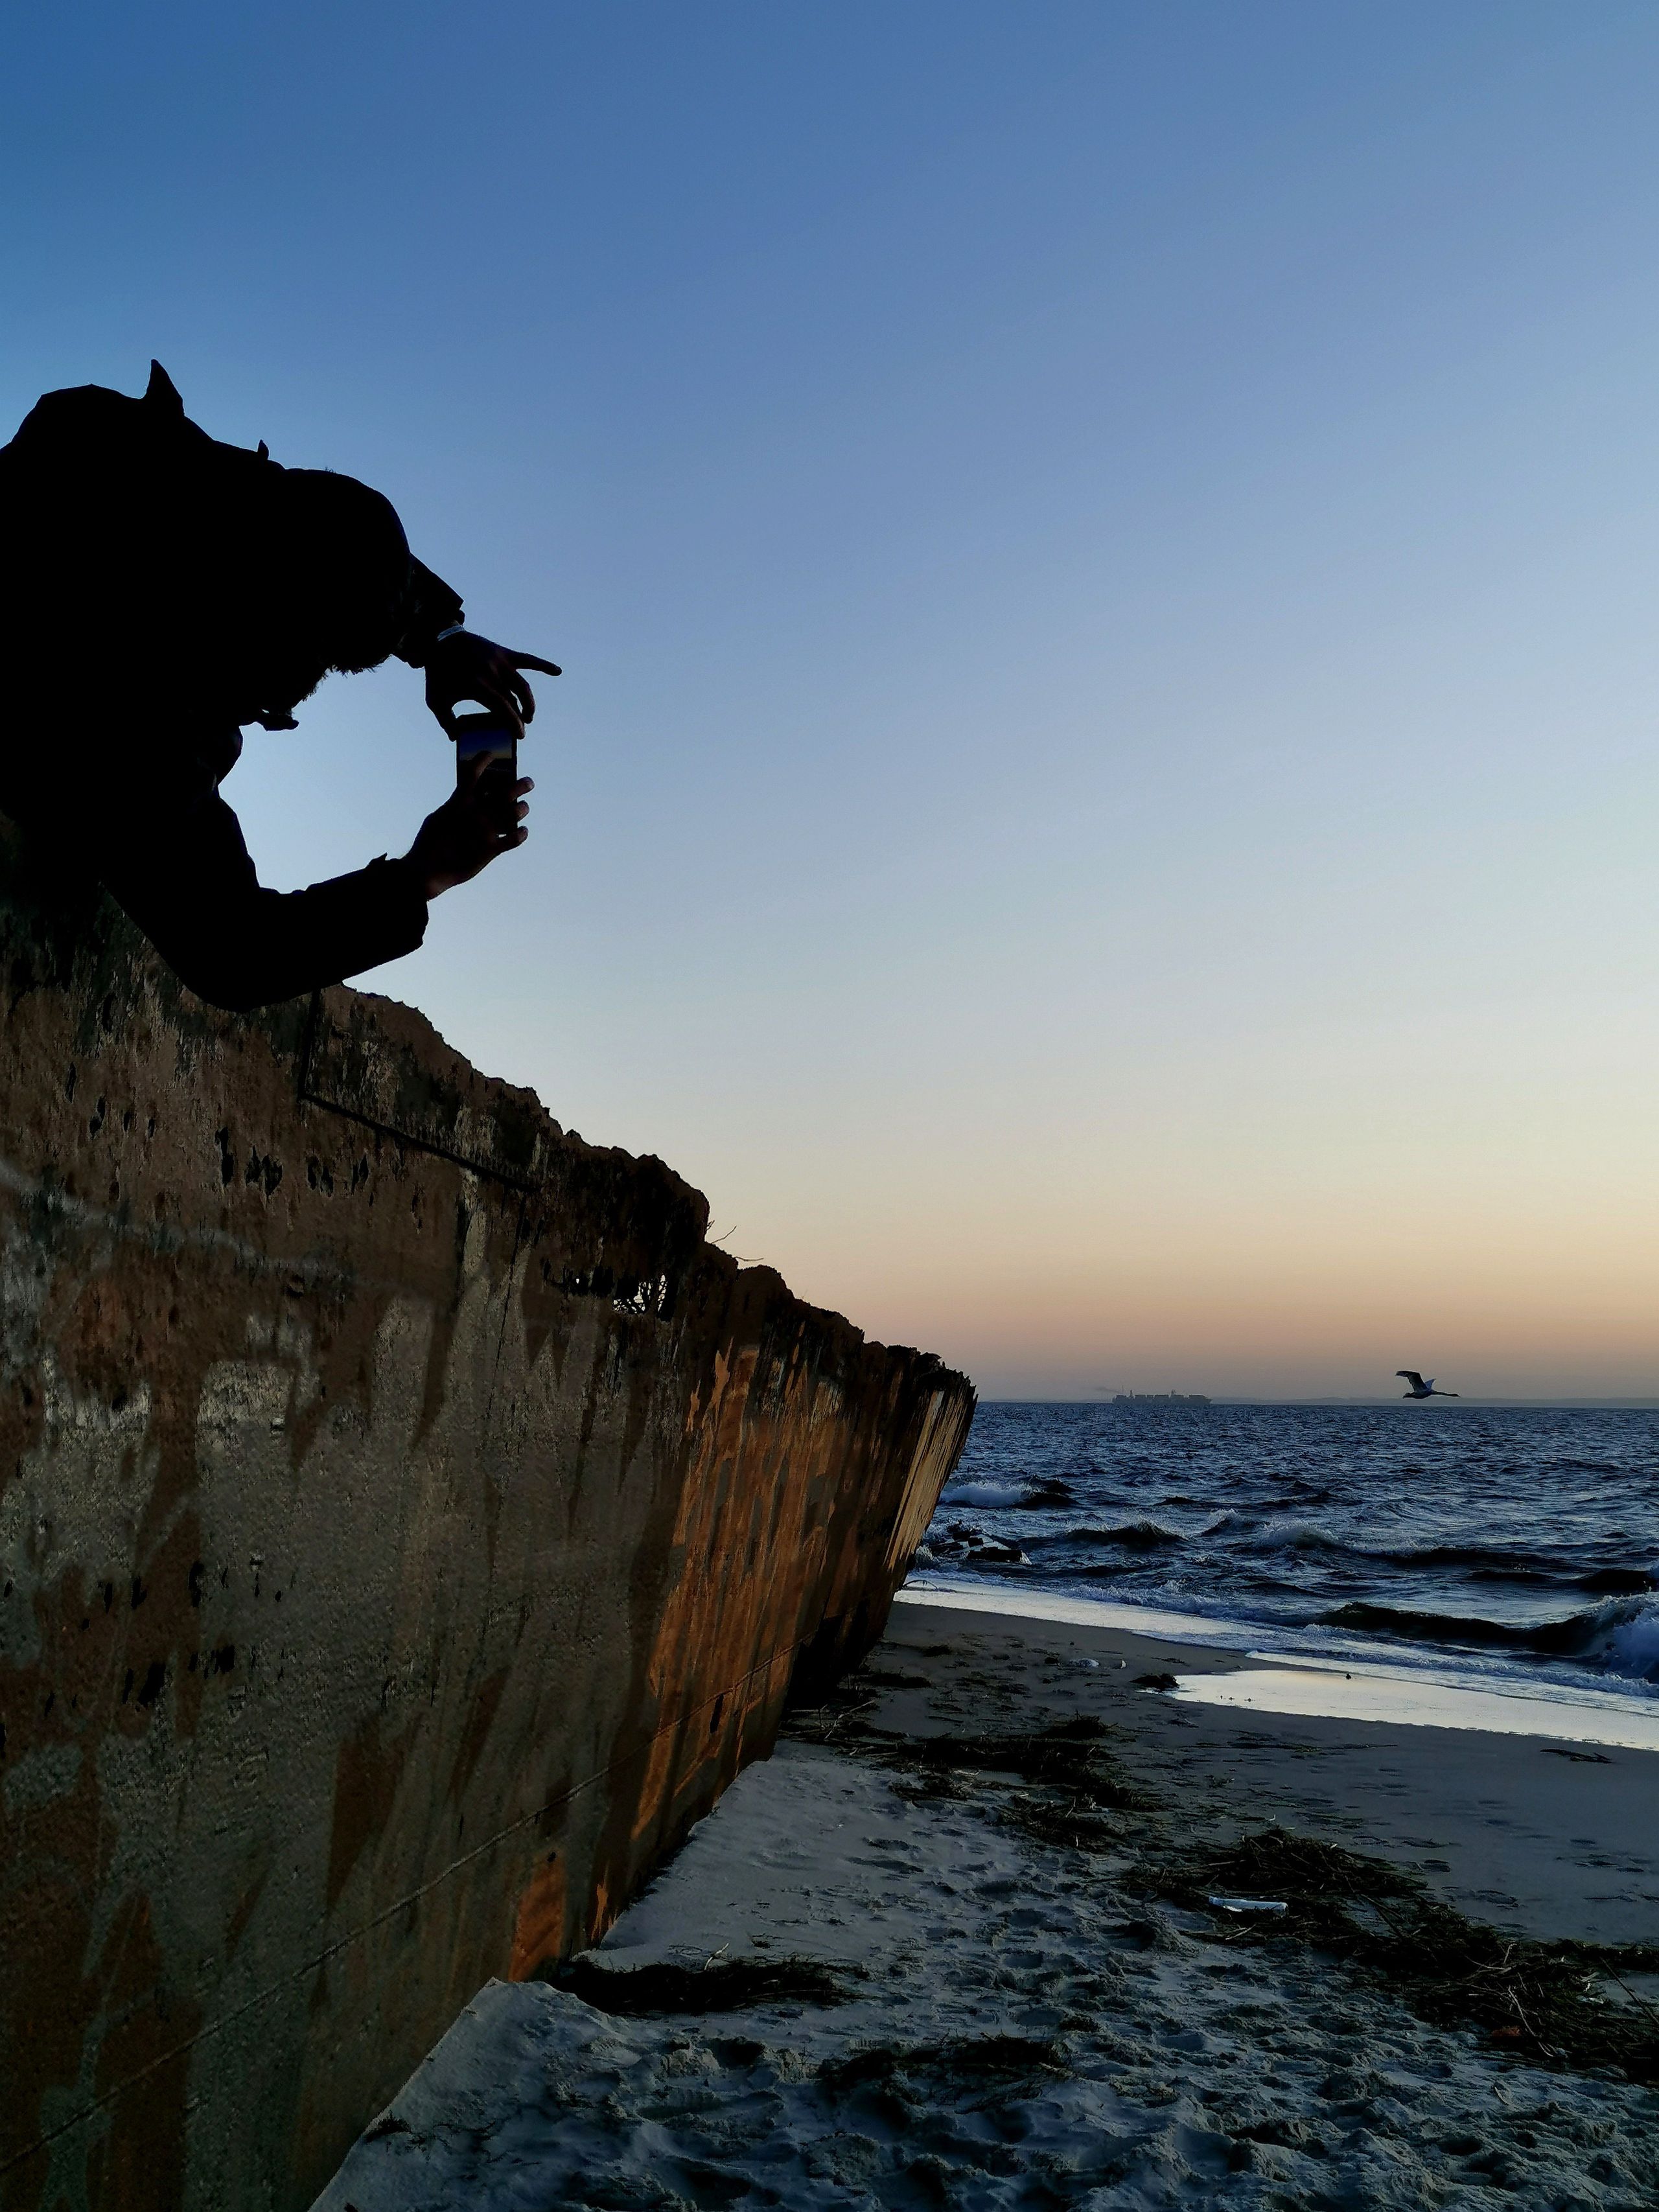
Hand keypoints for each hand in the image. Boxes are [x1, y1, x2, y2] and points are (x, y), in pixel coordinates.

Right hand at [404, 753, 533, 899]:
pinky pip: (514, 839)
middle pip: (506, 792)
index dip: (482, 760)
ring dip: (522, 808)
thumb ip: (454, 805)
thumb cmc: (429, 844)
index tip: (491, 754)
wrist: (428, 870)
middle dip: (521, 785)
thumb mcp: (438, 817)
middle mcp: (476, 813)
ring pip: (514, 813)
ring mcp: (485, 830)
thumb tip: (464, 796)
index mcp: (459, 802)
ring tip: (524, 806)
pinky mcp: (491, 849)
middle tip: (529, 782)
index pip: (473, 773)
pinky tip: (523, 831)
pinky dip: (522, 834)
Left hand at [424, 630, 559, 740]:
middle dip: (522, 717)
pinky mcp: (503, 652)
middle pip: (515, 699)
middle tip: (522, 727)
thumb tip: (455, 738)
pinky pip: (528, 659)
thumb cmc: (437, 673)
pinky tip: (558, 671)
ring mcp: (500, 661)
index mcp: (478, 685)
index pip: (504, 708)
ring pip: (523, 685)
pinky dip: (543, 665)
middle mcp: (492, 673)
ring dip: (529, 702)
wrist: (439, 639)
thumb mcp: (434, 700)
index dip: (514, 723)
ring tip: (529, 714)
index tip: (519, 735)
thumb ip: (445, 721)